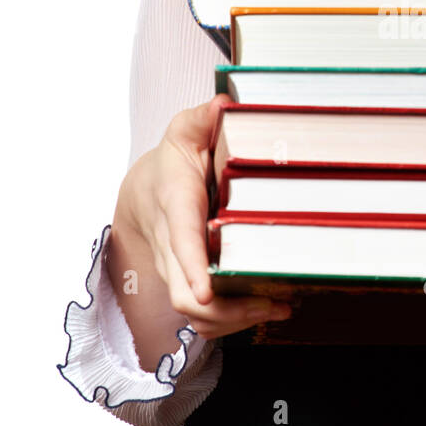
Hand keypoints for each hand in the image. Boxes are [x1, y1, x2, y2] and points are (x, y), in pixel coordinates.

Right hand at [115, 93, 291, 343]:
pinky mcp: (189, 286)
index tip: (207, 290)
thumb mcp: (184, 133)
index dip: (191, 268)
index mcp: (176, 206)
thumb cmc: (173, 164)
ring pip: (197, 315)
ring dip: (238, 320)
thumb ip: (202, 119)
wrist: (144, 195)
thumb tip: (225, 104)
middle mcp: (173, 247)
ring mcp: (179, 272)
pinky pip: (205, 318)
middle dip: (228, 309)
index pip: (179, 240)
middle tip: (274, 300)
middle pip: (186, 295)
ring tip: (281, 306)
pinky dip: (234, 322)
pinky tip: (270, 307)